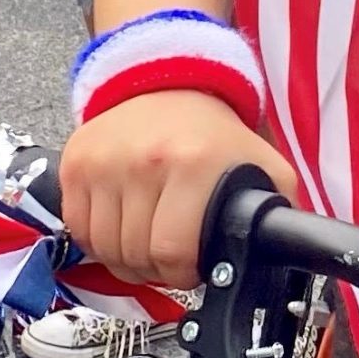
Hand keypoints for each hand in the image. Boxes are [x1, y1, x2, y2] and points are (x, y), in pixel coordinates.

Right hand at [60, 91, 297, 284]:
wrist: (167, 84)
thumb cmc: (214, 135)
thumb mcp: (262, 167)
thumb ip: (275, 215)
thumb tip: (283, 258)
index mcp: (192, 165)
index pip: (172, 254)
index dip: (182, 274)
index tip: (190, 267)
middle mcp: (143, 161)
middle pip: (135, 256)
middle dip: (154, 268)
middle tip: (169, 254)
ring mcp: (102, 161)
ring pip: (103, 248)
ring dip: (125, 257)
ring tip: (146, 239)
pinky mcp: (75, 162)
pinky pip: (78, 228)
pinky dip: (97, 239)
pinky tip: (121, 223)